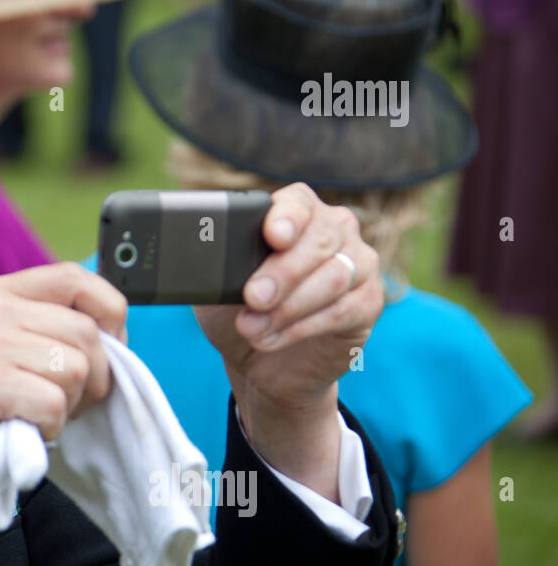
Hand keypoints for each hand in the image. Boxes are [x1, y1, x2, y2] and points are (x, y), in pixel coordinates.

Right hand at [0, 262, 125, 549]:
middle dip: (92, 379)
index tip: (105, 353)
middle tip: (57, 404)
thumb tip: (118, 337)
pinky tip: (20, 431)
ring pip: (77, 369)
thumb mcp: (5, 352)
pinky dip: (48, 429)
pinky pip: (54, 404)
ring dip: (68, 406)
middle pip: (86, 332)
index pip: (75, 278)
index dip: (108, 315)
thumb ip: (49, 332)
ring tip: (32, 415)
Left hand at [193, 183, 381, 494]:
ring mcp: (358, 264)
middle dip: (281, 272)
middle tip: (252, 298)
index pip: (297, 202)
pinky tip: (271, 339)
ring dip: (288, 306)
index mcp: (295, 214)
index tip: (272, 236)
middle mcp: (333, 230)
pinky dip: (302, 327)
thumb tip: (197, 254)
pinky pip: (343, 310)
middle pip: (317, 241)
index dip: (286, 217)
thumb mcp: (215, 287)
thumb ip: (214, 266)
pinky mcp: (367, 303)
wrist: (259, 363)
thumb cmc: (237, 312)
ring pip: (333, 277)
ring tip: (251, 328)